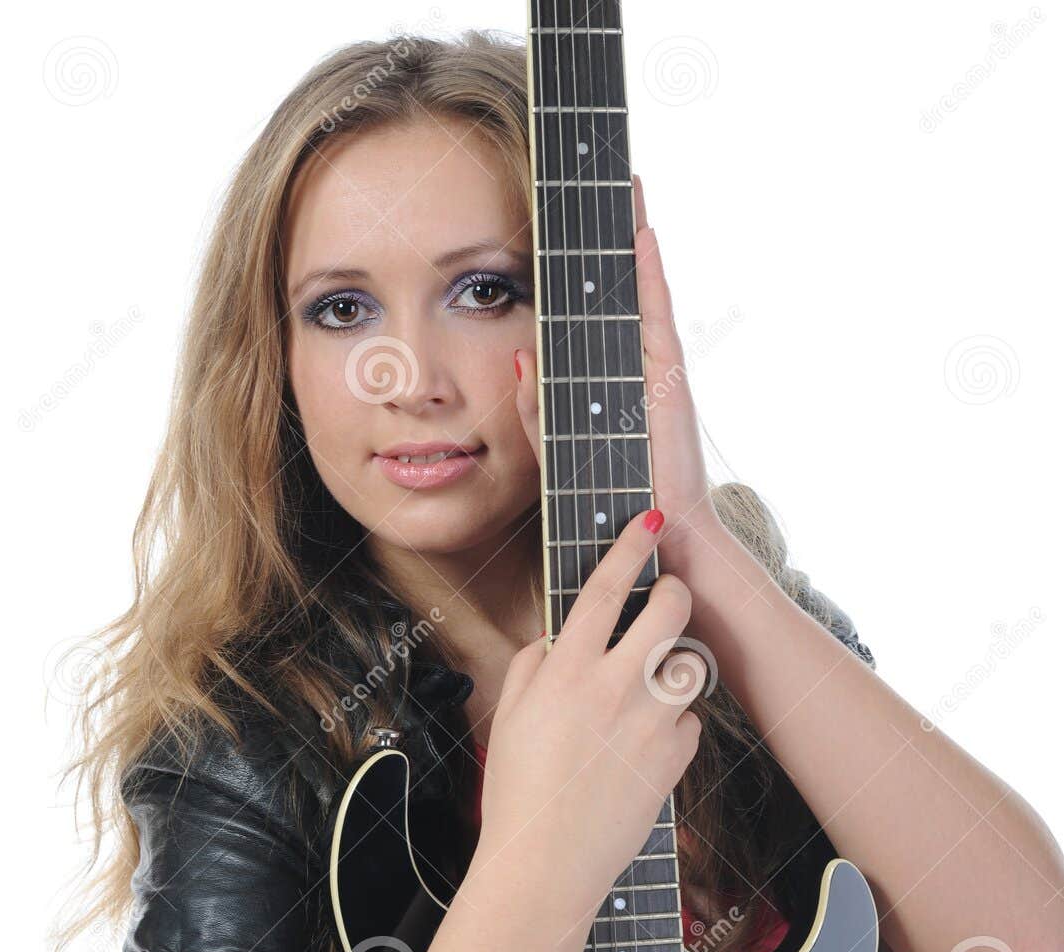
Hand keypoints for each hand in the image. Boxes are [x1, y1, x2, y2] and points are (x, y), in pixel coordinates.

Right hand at [473, 509, 704, 928]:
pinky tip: (644, 751)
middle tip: (668, 602)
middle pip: (670, 610)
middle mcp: (612, 686)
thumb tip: (557, 640)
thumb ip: (533, 666)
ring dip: (675, 668)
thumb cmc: (519, 795)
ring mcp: (649, 721)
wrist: (545, 865)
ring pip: (689, 665)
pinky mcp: (674, 757)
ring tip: (649, 694)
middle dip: (676, 594)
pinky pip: (689, 723)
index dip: (630, 546)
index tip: (650, 520)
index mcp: (565, 671)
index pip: (604, 588)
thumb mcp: (510, 717)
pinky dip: (672, 729)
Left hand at [513, 171, 721, 586]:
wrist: (657, 535)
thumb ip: (535, 412)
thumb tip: (521, 359)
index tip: (566, 223)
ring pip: (640, 286)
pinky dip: (648, 273)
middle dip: (611, 234)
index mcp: (606, 379)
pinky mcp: (668, 376)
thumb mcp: (556, 452)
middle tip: (605, 180)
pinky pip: (655, 314)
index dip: (582, 268)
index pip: (592, 311)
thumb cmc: (609, 500)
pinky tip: (641, 233)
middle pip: (619, 286)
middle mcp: (634, 364)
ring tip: (626, 184)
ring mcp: (655, 366)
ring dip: (633, 235)